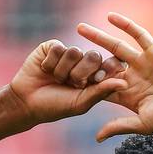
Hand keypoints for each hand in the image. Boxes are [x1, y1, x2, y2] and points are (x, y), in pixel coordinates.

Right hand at [7, 39, 129, 125]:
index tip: (99, 78)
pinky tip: (45, 70)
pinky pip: (58, 48)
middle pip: (94, 56)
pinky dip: (51, 63)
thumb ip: (102, 91)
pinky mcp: (52, 47)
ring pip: (74, 52)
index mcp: (94, 78)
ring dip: (64, 71)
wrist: (27, 102)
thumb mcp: (81, 103)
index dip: (107, 69)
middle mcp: (82, 64)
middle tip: (72, 83)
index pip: (108, 66)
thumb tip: (125, 83)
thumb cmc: (56, 106)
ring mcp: (68, 54)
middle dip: (82, 73)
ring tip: (56, 79)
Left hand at [75, 12, 152, 141]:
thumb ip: (119, 126)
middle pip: (103, 65)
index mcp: (128, 96)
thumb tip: (96, 137)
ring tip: (80, 29)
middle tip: (65, 51)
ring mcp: (143, 63)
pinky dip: (124, 25)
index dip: (85, 82)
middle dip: (85, 59)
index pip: (101, 87)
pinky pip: (137, 34)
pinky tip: (109, 16)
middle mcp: (133, 77)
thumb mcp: (143, 124)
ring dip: (98, 38)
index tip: (65, 78)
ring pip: (116, 47)